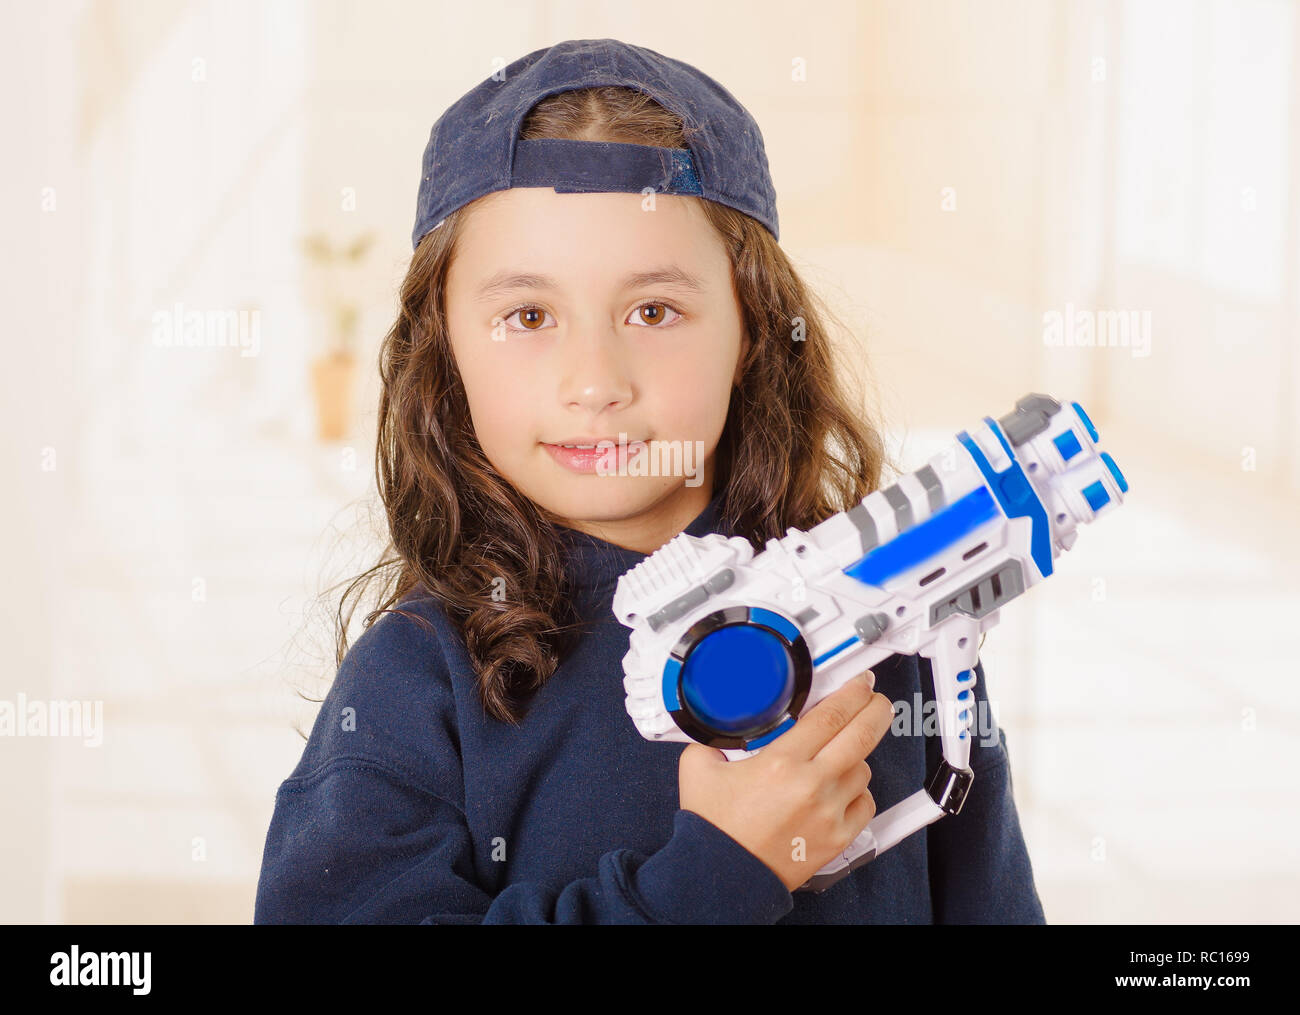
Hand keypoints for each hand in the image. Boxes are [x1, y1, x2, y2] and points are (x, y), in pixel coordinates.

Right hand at [678, 669, 893, 891]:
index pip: (831, 715)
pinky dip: (858, 792)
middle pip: (862, 734)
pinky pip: (865, 804)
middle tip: (876, 700)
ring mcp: (830, 812)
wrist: (724, 875)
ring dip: (856, 756)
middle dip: (875, 709)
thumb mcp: (699, 769)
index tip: (860, 683)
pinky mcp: (838, 837)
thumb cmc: (715, 829)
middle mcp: (812, 785)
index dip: (852, 693)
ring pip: (864, 769)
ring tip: (840, 754)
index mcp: (781, 762)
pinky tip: (843, 788)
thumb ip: (712, 741)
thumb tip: (721, 729)